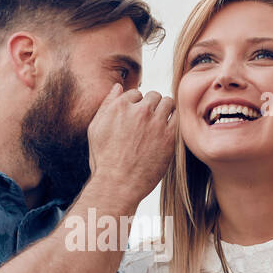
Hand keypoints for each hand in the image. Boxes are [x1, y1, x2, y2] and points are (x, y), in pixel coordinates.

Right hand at [85, 83, 176, 208]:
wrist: (117, 185)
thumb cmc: (103, 160)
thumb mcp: (96, 129)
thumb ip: (107, 104)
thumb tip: (118, 86)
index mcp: (120, 106)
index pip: (135, 93)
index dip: (135, 105)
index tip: (135, 118)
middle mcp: (139, 111)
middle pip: (154, 95)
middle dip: (151, 105)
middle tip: (148, 121)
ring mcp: (156, 123)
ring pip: (168, 103)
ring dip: (165, 110)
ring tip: (159, 124)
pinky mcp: (169, 137)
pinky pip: (177, 119)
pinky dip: (172, 123)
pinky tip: (165, 134)